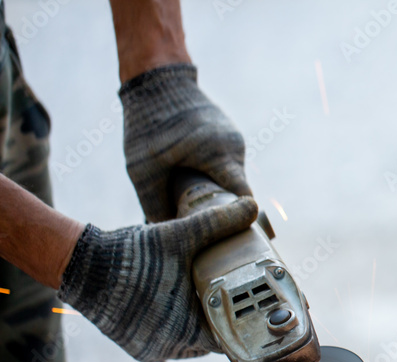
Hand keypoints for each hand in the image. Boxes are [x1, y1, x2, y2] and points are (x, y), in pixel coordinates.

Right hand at [57, 197, 257, 361]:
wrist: (80, 266)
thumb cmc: (132, 257)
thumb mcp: (181, 236)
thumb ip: (219, 223)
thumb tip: (251, 205)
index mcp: (187, 332)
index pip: (228, 338)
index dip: (239, 320)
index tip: (246, 303)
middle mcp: (169, 348)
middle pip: (209, 339)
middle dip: (217, 318)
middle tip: (226, 294)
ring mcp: (151, 349)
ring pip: (187, 341)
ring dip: (195, 323)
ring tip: (202, 297)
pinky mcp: (134, 346)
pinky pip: (165, 339)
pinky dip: (173, 324)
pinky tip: (176, 304)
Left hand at [120, 64, 250, 221]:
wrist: (155, 78)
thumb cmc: (148, 123)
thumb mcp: (142, 170)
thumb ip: (153, 205)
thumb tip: (163, 235)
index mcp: (219, 155)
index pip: (243, 198)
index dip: (239, 219)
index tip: (232, 237)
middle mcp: (234, 146)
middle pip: (237, 190)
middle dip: (223, 207)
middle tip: (204, 224)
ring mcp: (233, 138)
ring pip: (232, 176)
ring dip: (217, 188)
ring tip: (194, 200)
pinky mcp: (227, 133)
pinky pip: (226, 162)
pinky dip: (214, 173)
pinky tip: (193, 177)